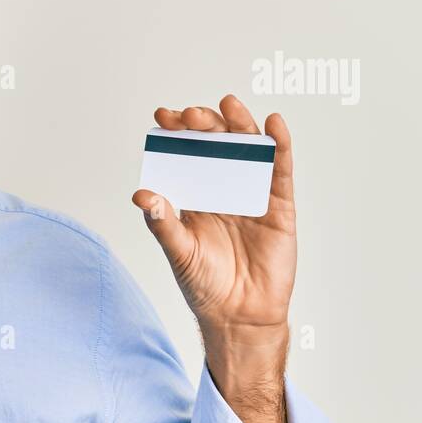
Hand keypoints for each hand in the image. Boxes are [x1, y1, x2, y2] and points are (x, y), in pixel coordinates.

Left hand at [131, 95, 295, 344]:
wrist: (240, 316)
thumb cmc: (205, 286)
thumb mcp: (179, 253)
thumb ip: (162, 223)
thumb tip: (141, 195)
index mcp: (194, 197)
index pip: (183, 157)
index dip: (175, 135)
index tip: (162, 117)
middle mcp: (223, 190)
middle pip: (215, 147)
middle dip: (203, 127)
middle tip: (191, 116)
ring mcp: (252, 194)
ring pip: (248, 152)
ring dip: (240, 126)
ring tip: (228, 105)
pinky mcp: (279, 206)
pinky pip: (280, 172)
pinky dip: (279, 147)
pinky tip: (274, 125)